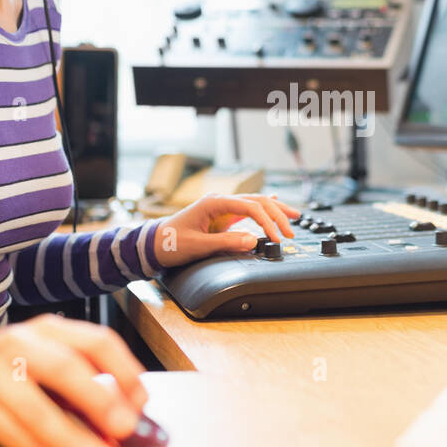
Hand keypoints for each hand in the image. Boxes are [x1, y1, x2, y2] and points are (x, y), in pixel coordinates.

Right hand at [0, 314, 146, 446]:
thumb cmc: (13, 366)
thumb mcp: (46, 357)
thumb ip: (82, 380)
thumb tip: (125, 417)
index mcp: (50, 329)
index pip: (96, 340)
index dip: (124, 370)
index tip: (142, 401)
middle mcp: (20, 343)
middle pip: (66, 368)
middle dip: (100, 401)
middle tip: (125, 429)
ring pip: (36, 408)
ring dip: (71, 438)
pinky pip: (12, 432)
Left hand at [153, 193, 299, 267]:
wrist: (153, 244)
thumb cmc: (170, 243)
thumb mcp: (198, 245)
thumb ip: (226, 242)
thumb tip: (253, 241)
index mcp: (214, 203)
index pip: (250, 206)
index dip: (267, 221)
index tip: (276, 237)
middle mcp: (220, 201)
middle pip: (256, 201)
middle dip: (277, 214)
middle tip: (291, 230)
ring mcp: (221, 208)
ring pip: (254, 203)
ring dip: (274, 210)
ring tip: (293, 216)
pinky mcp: (221, 217)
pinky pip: (246, 209)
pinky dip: (262, 208)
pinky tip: (275, 200)